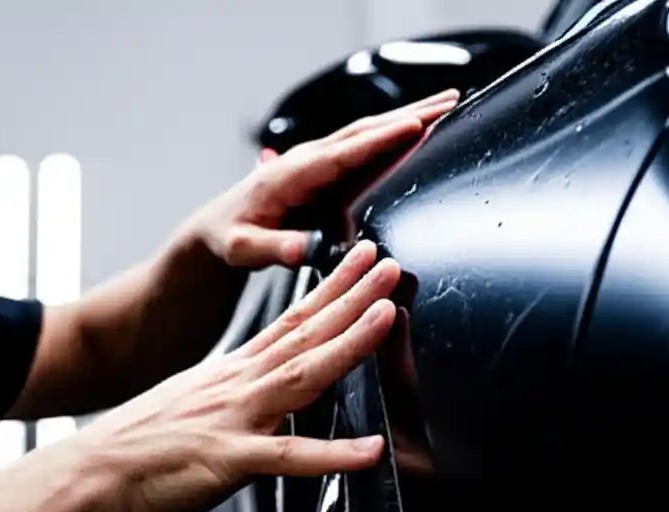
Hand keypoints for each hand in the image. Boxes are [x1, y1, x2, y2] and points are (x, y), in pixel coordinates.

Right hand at [64, 240, 400, 511]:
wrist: (90, 472)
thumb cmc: (136, 446)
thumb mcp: (193, 405)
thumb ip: (236, 397)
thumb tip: (270, 400)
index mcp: (231, 372)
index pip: (290, 319)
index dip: (331, 289)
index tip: (362, 261)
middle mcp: (236, 385)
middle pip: (303, 334)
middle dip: (352, 297)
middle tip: (390, 264)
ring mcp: (234, 419)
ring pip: (301, 375)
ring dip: (347, 345)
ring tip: (387, 318)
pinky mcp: (228, 459)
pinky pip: (288, 457)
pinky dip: (332, 455)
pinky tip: (369, 451)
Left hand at [180, 89, 458, 268]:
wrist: (217, 228)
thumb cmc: (229, 238)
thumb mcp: (244, 249)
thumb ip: (274, 248)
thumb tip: (304, 250)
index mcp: (291, 174)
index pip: (343, 154)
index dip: (380, 140)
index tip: (415, 126)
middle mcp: (308, 160)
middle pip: (365, 132)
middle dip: (409, 115)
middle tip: (452, 103)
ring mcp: (319, 161)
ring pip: (369, 132)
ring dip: (409, 116)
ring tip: (450, 103)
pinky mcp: (327, 168)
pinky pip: (366, 146)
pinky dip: (396, 132)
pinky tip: (422, 127)